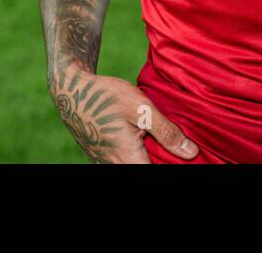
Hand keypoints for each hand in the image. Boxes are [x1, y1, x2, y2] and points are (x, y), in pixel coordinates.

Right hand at [48, 59, 197, 163]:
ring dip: (149, 155)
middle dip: (163, 158)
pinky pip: (124, 160)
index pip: (157, 170)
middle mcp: (114, 166)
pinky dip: (137, 152)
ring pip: (135, 164)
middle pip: (146, 167)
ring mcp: (105, 162)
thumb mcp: (142, 108)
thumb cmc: (105, 97)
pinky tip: (144, 136)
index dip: (173, 163)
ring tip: (162, 139)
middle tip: (178, 144)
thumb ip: (166, 132)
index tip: (186, 157)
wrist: (71, 90)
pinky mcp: (101, 155)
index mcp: (128, 159)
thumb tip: (190, 152)